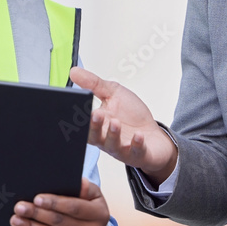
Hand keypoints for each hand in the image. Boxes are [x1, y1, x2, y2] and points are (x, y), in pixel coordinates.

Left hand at [10, 178, 110, 225]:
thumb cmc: (90, 214)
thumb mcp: (94, 198)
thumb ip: (86, 188)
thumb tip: (77, 181)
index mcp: (99, 213)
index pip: (74, 207)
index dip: (55, 202)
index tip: (37, 198)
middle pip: (60, 222)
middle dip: (37, 213)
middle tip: (20, 207)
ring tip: (16, 220)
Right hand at [69, 67, 177, 185]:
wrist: (153, 134)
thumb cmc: (131, 116)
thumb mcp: (113, 93)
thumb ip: (94, 84)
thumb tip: (74, 71)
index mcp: (97, 123)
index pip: (82, 123)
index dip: (79, 118)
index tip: (79, 107)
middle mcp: (106, 138)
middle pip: (94, 136)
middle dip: (94, 126)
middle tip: (96, 114)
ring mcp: (121, 147)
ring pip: (112, 145)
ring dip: (113, 134)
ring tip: (116, 123)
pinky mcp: (137, 154)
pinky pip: (135, 151)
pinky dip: (136, 144)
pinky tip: (138, 136)